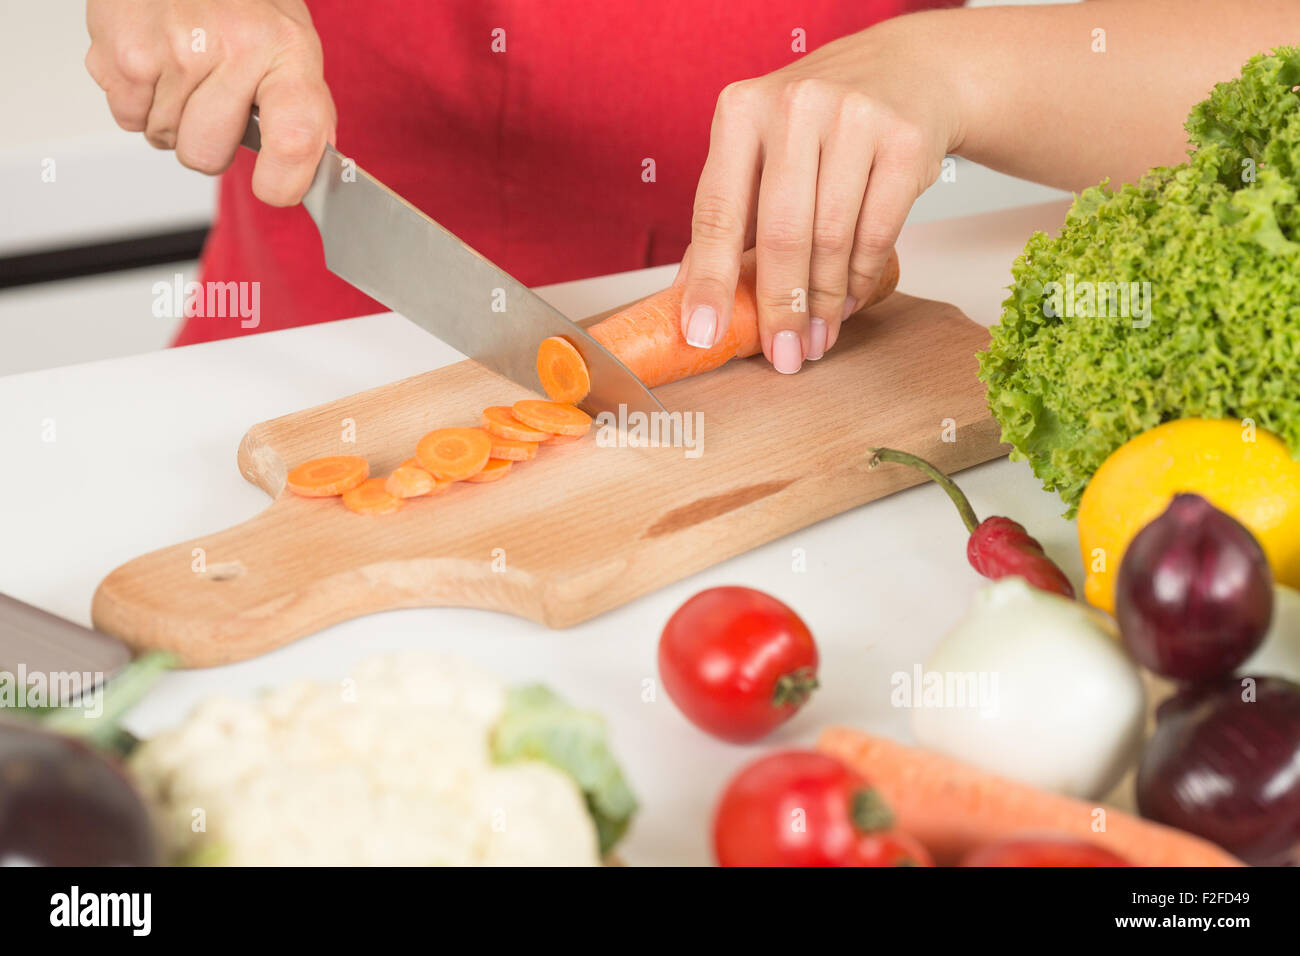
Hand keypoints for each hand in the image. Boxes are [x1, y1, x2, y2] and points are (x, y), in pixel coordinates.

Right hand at [85, 0, 335, 205]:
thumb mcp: (289, 40)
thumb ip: (304, 108)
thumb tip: (309, 169)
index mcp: (287, 49)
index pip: (295, 139)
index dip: (283, 181)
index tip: (274, 188)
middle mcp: (236, 47)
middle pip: (208, 155)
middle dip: (204, 141)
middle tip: (209, 99)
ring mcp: (177, 49)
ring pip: (164, 138)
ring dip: (168, 115)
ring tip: (180, 67)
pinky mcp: (127, 50)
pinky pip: (127, 117)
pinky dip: (135, 98)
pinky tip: (152, 60)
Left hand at [678, 23, 958, 371]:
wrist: (903, 72)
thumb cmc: (816, 126)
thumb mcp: (759, 154)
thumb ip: (728, 220)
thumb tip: (691, 303)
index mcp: (740, 112)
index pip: (717, 212)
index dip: (709, 281)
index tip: (703, 333)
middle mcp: (793, 106)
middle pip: (782, 233)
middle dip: (782, 308)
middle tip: (784, 356)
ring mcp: (853, 116)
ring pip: (833, 238)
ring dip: (826, 303)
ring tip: (819, 336)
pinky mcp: (904, 138)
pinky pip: (878, 232)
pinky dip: (861, 278)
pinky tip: (850, 300)